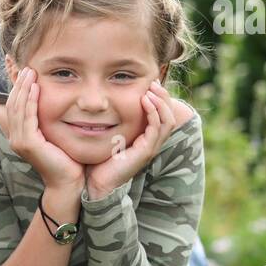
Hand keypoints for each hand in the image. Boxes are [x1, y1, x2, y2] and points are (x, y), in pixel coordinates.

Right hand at [6, 68, 85, 192]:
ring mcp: (19, 141)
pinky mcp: (28, 144)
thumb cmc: (67, 159)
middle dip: (19, 84)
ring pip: (18, 108)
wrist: (68, 182)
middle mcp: (15, 138)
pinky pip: (27, 117)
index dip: (19, 88)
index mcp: (20, 135)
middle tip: (28, 66)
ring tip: (31, 72)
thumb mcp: (56, 135)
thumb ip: (50, 120)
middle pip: (13, 104)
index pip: (15, 106)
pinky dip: (30, 100)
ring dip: (24, 88)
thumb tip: (58, 101)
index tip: (27, 71)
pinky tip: (36, 87)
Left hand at [86, 81, 176, 198]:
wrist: (97, 183)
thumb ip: (111, 120)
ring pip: (167, 120)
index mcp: (146, 138)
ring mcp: (151, 147)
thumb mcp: (108, 134)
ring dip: (160, 102)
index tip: (149, 83)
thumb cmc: (99, 159)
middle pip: (169, 114)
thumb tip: (104, 101)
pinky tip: (144, 101)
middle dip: (163, 96)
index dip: (159, 97)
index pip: (162, 113)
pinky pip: (156, 128)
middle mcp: (152, 142)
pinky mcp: (146, 152)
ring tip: (151, 89)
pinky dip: (153, 112)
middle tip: (153, 82)